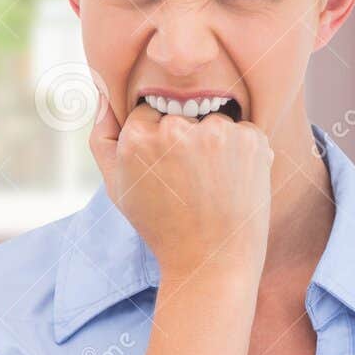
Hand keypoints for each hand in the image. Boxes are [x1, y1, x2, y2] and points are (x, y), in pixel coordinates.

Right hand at [89, 86, 272, 281]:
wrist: (211, 261)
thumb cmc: (160, 225)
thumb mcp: (117, 187)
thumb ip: (102, 137)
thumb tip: (104, 92)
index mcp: (138, 138)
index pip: (146, 113)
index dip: (156, 144)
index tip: (164, 173)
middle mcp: (176, 130)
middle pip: (179, 114)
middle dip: (184, 140)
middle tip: (189, 183)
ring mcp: (217, 132)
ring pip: (212, 120)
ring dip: (213, 144)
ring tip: (211, 185)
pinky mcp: (251, 138)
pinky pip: (242, 130)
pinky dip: (240, 151)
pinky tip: (232, 182)